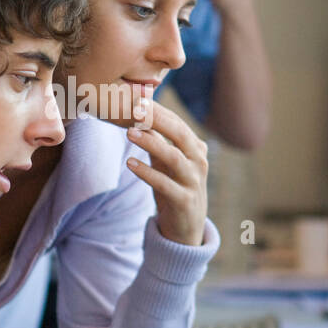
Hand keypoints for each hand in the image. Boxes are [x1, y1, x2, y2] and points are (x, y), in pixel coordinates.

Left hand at [125, 98, 207, 246]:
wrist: (186, 229)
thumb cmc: (173, 189)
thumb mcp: (166, 163)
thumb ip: (157, 141)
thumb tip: (138, 114)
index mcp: (195, 148)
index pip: (177, 123)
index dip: (158, 110)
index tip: (137, 98)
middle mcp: (198, 161)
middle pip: (179, 134)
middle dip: (157, 119)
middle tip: (134, 108)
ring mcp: (193, 181)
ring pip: (173, 157)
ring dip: (151, 143)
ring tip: (129, 133)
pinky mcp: (184, 201)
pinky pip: (164, 184)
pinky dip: (147, 172)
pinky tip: (130, 164)